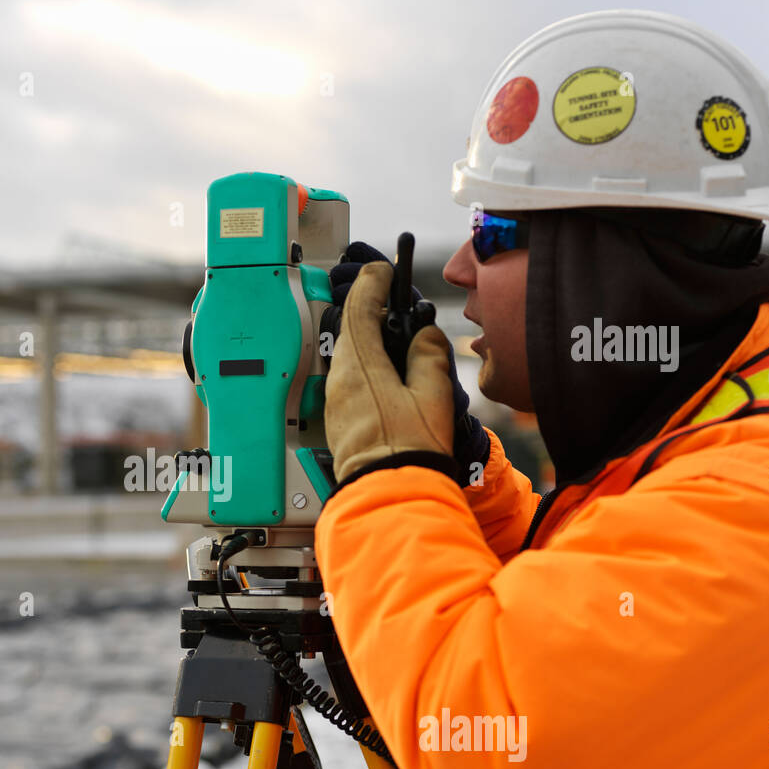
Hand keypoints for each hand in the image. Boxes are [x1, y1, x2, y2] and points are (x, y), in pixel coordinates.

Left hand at [325, 261, 456, 483]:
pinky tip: (390, 376)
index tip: (385, 270)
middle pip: (351, 330)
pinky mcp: (338, 421)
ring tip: (401, 343)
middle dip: (374, 312)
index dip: (373, 282)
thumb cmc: (410, 451)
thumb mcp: (433, 394)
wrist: (390, 498)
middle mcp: (339, 380)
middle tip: (398, 305)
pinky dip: (368, 367)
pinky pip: (350, 380)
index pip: (359, 307)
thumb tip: (425, 337)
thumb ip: (429, 356)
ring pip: (350, 356)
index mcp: (360, 365)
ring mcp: (335, 402)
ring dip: (372, 342)